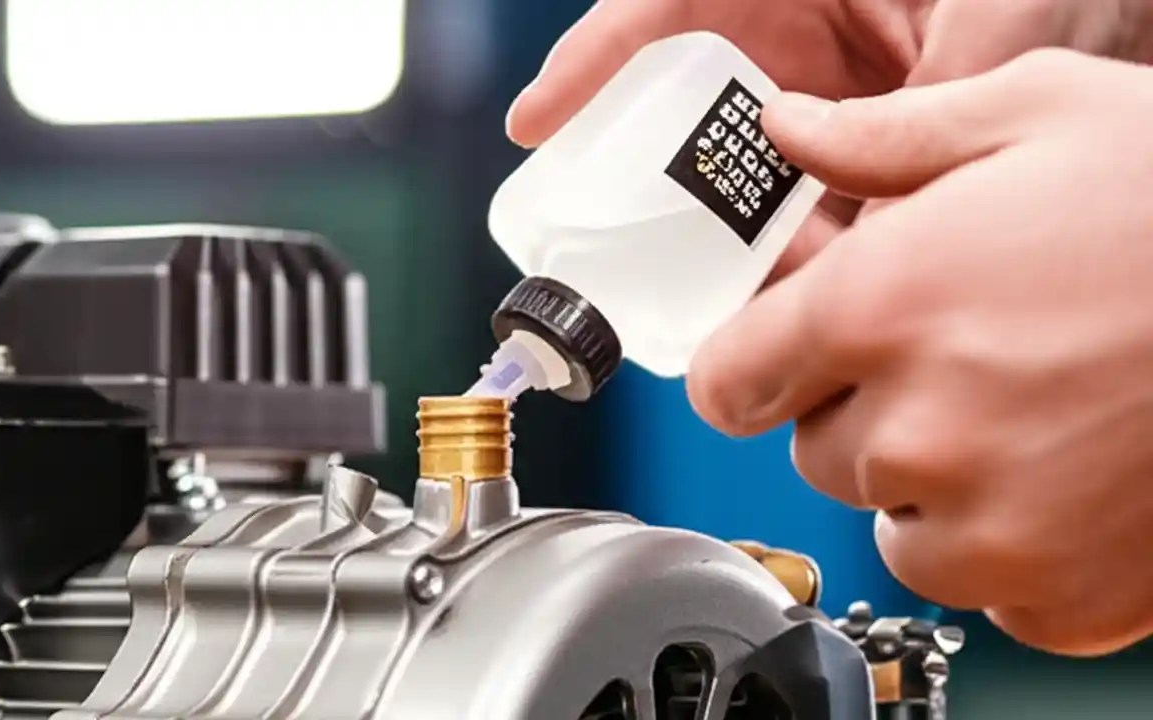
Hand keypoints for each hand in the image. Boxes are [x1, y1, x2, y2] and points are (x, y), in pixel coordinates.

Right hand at [508, 0, 1152, 278]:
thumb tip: (876, 241)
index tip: (539, 125)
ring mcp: (841, 101)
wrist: (1138, 16)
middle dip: (666, 185)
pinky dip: (810, 256)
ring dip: (744, 239)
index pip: (666, 11)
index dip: (591, 66)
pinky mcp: (878, 157)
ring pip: (757, 178)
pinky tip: (811, 294)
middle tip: (634, 247)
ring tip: (734, 295)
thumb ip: (926, 124)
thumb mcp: (996, 19)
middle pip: (697, 113)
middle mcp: (810, 39)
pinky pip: (819, 211)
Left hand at [687, 49, 1152, 654]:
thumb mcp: (1034, 115)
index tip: (781, 360)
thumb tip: (791, 131)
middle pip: (817, 451)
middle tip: (958, 356)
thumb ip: (883, 138)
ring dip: (935, 483)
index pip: (730, 383)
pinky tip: (1072, 472)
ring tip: (1029, 412)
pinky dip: (1010, 542)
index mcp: (881, 307)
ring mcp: (991, 530)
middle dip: (863, 408)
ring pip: (893, 525)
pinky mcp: (1059, 596)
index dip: (752, 366)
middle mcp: (919, 432)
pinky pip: (980, 584)